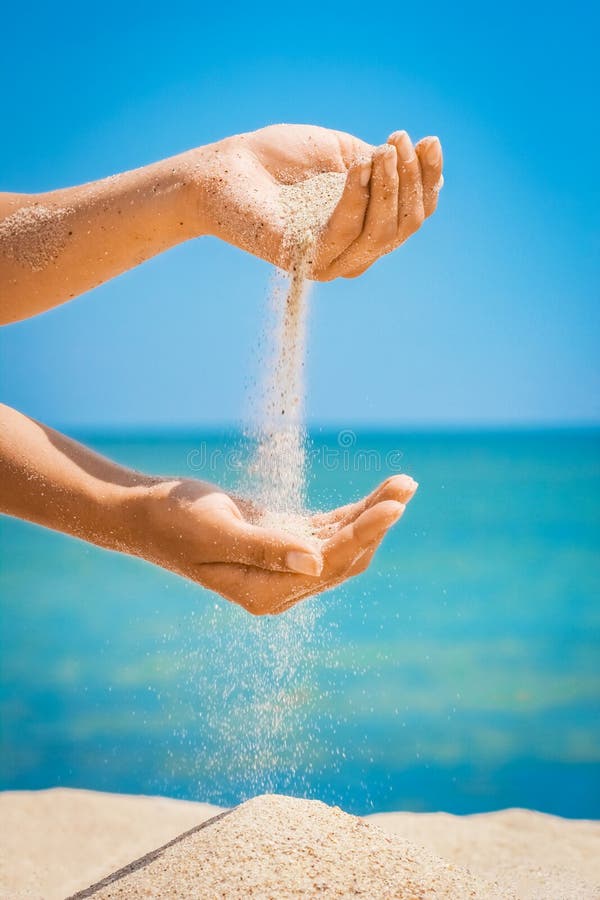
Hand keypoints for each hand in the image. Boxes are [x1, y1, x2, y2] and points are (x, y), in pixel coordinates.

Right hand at [134, 473, 417, 614]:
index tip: (395, 504)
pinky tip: (378, 494)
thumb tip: (315, 565)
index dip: (364, 533)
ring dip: (372, 514)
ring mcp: (284, 564)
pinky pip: (327, 529)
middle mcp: (281, 585)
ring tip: (404, 483)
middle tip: (407, 485)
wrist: (148, 513)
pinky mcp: (283, 541)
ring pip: (341, 542)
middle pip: (345, 556)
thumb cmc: (174, 520)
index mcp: (265, 592)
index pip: (329, 563)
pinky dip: (353, 511)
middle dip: (378, 521)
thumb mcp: (218, 530)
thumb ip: (266, 549)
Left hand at [187, 124, 442, 279]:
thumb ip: (381, 166)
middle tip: (399, 140)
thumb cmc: (279, 158)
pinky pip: (343, 233)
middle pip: (404, 227)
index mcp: (365, 229)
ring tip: (382, 150)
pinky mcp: (302, 260)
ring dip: (389, 188)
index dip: (429, 180)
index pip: (412, 215)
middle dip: (412, 182)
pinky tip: (359, 165)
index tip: (430, 140)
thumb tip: (425, 166)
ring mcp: (328, 261)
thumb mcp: (342, 154)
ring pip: (381, 233)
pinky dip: (356, 196)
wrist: (224, 170)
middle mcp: (352, 253)